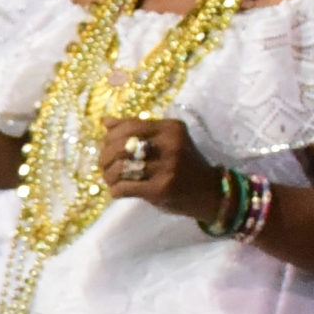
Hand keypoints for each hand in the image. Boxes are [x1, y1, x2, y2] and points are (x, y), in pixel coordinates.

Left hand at [96, 115, 218, 217]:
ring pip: (121, 167)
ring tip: (110, 178)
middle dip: (105, 157)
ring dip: (108, 175)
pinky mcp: (161, 189)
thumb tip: (106, 121)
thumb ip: (139, 130)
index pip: (130, 126)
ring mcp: (167, 167)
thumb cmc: (184, 164)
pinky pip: (125, 187)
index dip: (110, 136)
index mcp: (171, 128)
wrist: (210, 192)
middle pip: (122, 146)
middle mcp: (170, 144)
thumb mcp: (167, 141)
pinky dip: (115, 190)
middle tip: (104, 165)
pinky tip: (118, 190)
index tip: (107, 145)